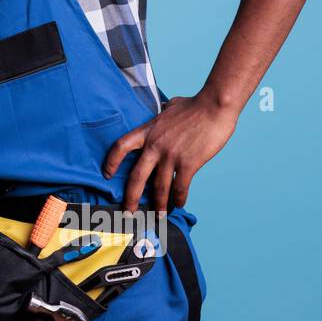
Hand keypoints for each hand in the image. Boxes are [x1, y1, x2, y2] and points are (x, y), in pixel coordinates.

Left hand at [100, 92, 238, 212]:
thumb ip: (162, 113)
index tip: (107, 174)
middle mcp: (155, 145)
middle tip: (128, 212)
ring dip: (158, 205)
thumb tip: (163, 109)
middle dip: (130, 198)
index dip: (111, 161)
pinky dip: (179, 199)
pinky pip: (180, 187)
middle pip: (136, 177)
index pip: (121, 146)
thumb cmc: (195, 104)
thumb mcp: (170, 106)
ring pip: (159, 187)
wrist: (214, 106)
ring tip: (158, 216)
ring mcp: (171, 156)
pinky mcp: (189, 163)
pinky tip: (179, 204)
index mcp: (147, 131)